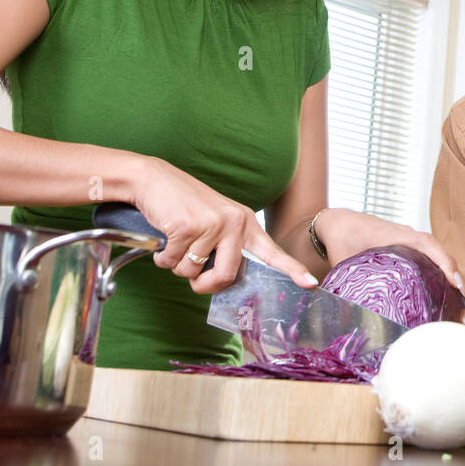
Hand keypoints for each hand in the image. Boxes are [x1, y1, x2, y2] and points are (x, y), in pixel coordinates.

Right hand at [131, 157, 319, 294]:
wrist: (153, 179)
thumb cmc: (183, 206)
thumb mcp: (214, 223)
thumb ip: (225, 248)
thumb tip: (224, 281)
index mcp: (245, 222)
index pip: (272, 251)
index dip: (292, 270)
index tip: (311, 285)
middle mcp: (235, 222)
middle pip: (226, 276)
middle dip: (204, 285)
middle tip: (193, 280)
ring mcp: (213, 223)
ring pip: (193, 272)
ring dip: (177, 265)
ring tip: (176, 241)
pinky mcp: (188, 227)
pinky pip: (172, 262)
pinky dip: (162, 257)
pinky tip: (164, 237)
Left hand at [314, 208, 464, 307]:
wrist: (338, 221)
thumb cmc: (341, 238)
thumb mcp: (343, 264)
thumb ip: (348, 287)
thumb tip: (353, 315)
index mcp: (395, 237)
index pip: (427, 246)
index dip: (444, 264)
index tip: (455, 285)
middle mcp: (408, 236)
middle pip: (441, 254)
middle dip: (456, 280)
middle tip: (463, 309)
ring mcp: (411, 241)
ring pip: (439, 257)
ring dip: (452, 278)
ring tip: (458, 308)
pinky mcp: (410, 247)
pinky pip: (432, 258)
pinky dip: (443, 274)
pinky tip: (445, 295)